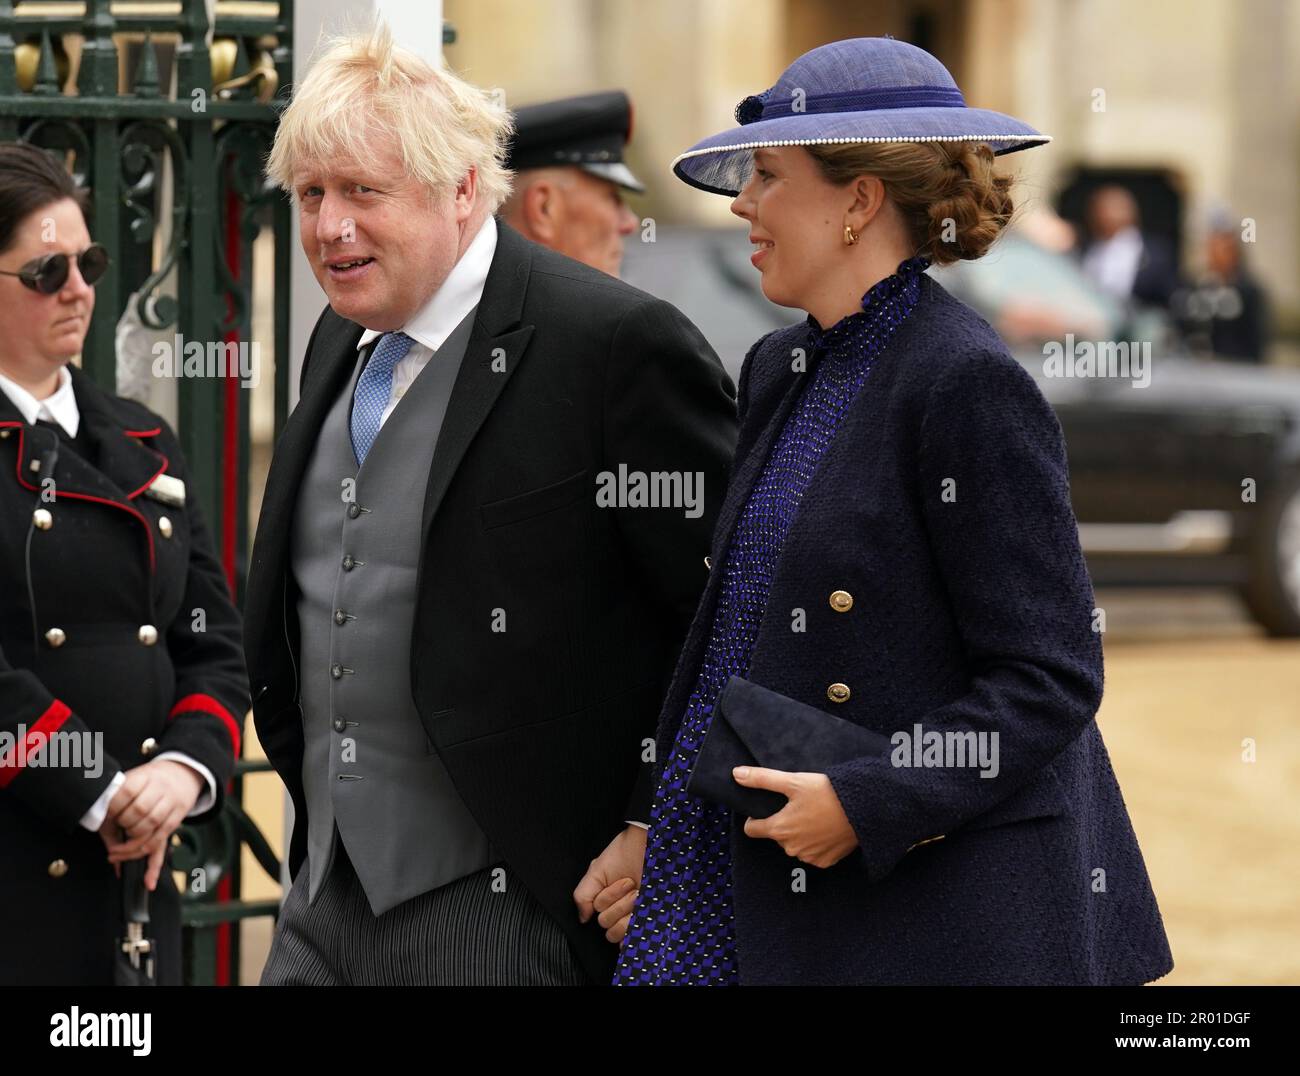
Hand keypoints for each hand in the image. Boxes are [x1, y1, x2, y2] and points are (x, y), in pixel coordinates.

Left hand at [102, 760, 202, 889]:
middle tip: (111, 832)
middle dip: (122, 828)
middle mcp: (161, 789)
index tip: (105, 816)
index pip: (126, 793)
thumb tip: (100, 835)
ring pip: (151, 830)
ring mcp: (171, 805)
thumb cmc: (149, 782)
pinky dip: (153, 865)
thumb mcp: (131, 784)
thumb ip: (114, 808)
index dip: (113, 808)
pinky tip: (147, 880)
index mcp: (144, 776)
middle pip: (140, 813)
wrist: (182, 773)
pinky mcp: (177, 821)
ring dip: (132, 846)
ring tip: (119, 851)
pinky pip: (163, 844)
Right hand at [573, 824, 647, 944]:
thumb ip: (583, 896)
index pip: (599, 918)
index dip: (607, 901)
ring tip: (639, 893)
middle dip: (619, 905)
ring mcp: (634, 916)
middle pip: (607, 926)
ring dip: (628, 910)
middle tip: (631, 885)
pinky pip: (634, 937)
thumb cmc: (624, 855)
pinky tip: (641, 909)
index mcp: (606, 903)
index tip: (622, 881)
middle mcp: (619, 912)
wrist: (649, 846)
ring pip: (618, 932)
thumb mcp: (596, 872)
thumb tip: (583, 919)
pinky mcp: (648, 919)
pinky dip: (635, 927)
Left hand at [734, 766, 858, 868]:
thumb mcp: (793, 782)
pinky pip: (811, 853)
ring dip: (799, 833)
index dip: (756, 818)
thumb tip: (736, 774)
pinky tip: (825, 828)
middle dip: (783, 823)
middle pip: (776, 835)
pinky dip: (815, 843)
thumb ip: (762, 779)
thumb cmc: (827, 793)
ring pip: (794, 845)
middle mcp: (791, 848)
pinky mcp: (825, 862)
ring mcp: (808, 857)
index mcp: (779, 829)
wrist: (863, 809)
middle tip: (800, 806)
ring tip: (815, 815)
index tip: (768, 808)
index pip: (752, 829)